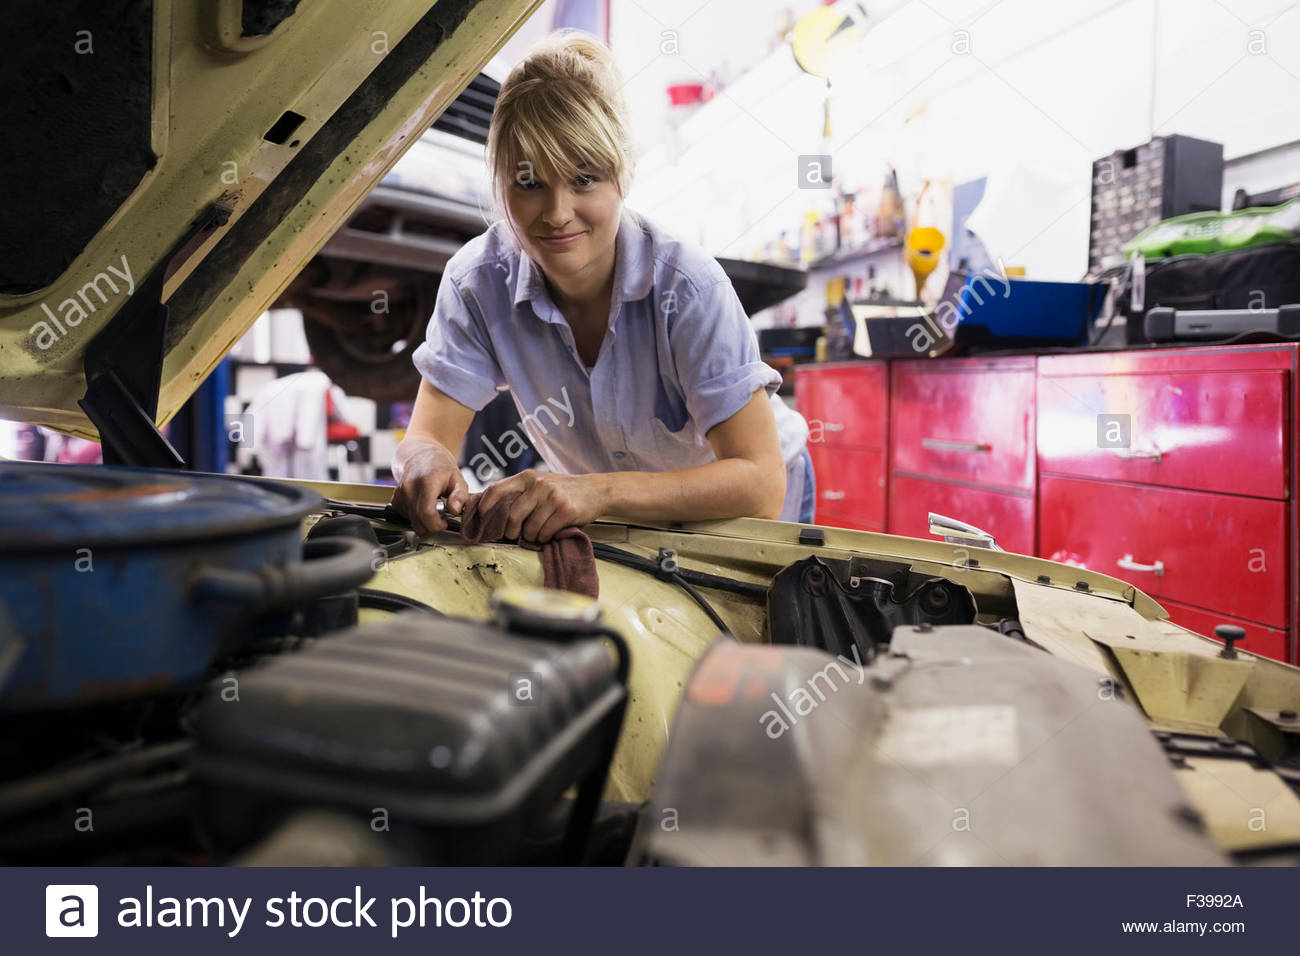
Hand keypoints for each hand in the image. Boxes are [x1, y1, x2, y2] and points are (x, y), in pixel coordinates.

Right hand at [391, 437, 468, 535]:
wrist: (419, 454)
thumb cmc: (440, 466)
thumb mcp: (458, 477)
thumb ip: (460, 495)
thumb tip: (454, 510)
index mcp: (427, 482)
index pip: (427, 513)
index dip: (437, 524)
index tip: (445, 522)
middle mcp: (409, 488)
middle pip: (418, 522)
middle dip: (433, 525)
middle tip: (441, 514)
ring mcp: (400, 494)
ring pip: (412, 522)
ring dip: (424, 521)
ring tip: (432, 506)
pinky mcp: (395, 500)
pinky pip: (406, 518)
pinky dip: (416, 517)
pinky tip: (422, 505)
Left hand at [479, 470, 607, 542]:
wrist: (596, 490)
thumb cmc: (564, 490)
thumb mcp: (540, 482)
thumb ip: (521, 492)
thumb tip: (495, 510)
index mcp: (528, 476)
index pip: (498, 488)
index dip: (486, 504)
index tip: (481, 515)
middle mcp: (539, 485)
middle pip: (513, 515)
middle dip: (511, 530)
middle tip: (514, 534)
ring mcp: (553, 497)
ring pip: (530, 527)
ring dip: (532, 536)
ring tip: (538, 533)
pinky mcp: (565, 510)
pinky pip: (546, 532)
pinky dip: (545, 537)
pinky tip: (550, 532)